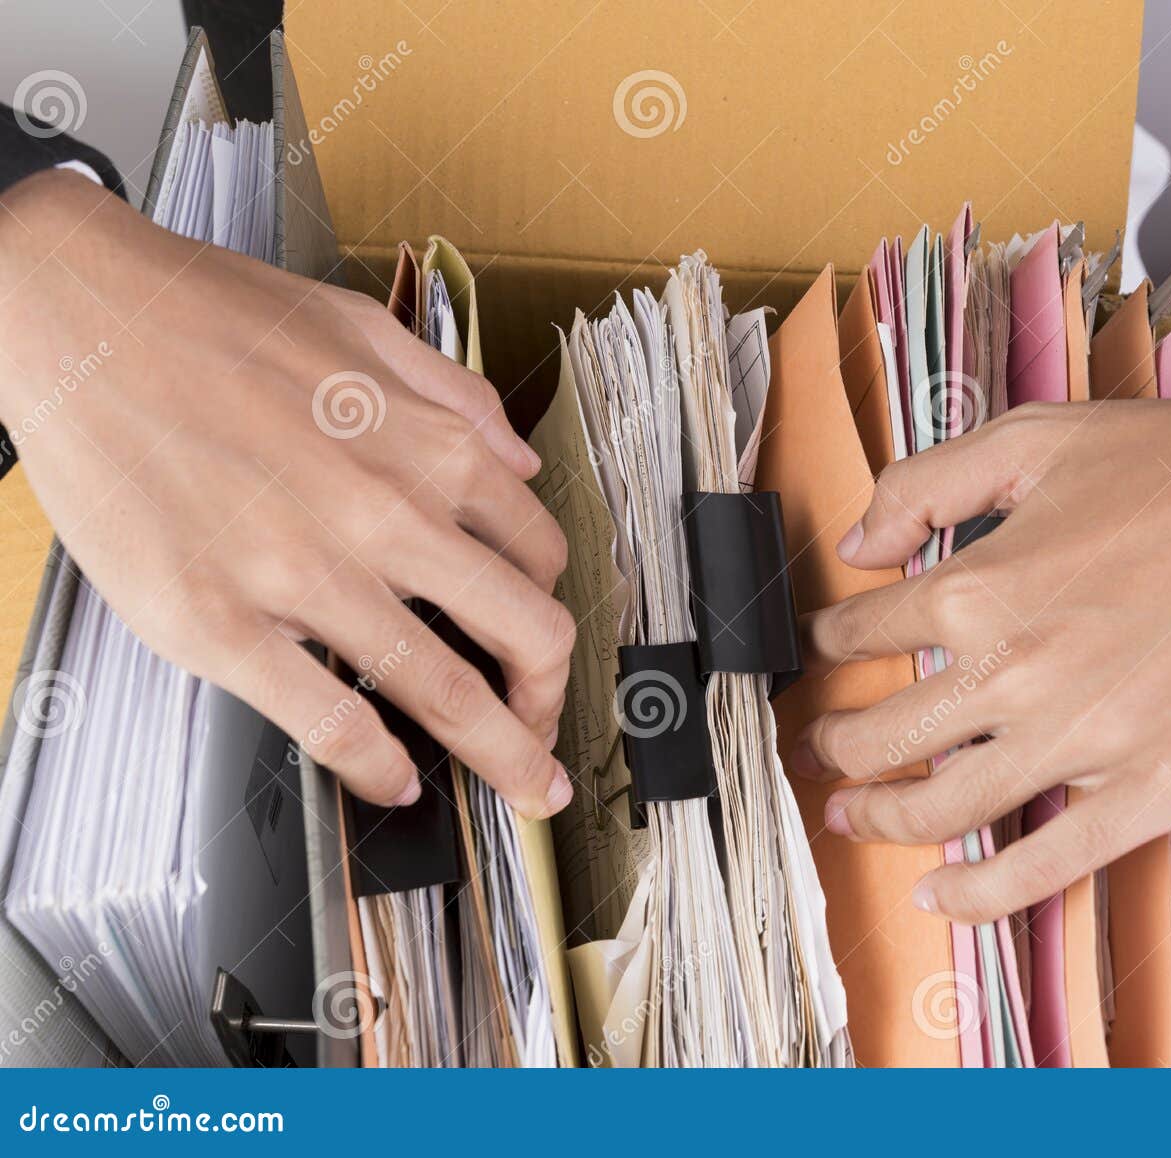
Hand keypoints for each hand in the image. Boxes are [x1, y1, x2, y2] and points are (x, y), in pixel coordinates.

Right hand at [0, 170, 574, 816]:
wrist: (75, 319)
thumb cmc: (209, 320)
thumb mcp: (367, 328)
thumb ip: (458, 398)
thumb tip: (521, 462)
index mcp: (430, 447)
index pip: (540, 555)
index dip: (554, 616)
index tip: (545, 652)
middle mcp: (388, 515)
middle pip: (526, 635)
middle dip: (552, 704)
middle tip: (547, 739)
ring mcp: (306, 576)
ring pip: (446, 691)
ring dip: (501, 755)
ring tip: (521, 790)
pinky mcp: (220, 624)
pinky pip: (330, 721)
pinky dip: (378, 768)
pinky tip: (395, 783)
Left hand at [795, 366, 1170, 922]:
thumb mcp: (1034, 438)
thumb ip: (925, 485)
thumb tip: (857, 543)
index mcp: (980, 587)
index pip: (859, 635)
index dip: (828, 646)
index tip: (827, 654)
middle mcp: (1017, 673)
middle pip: (880, 735)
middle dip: (833, 744)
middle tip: (823, 747)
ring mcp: (1083, 741)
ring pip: (941, 808)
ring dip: (877, 816)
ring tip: (853, 813)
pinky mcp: (1153, 789)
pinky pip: (1044, 865)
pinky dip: (978, 893)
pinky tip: (935, 894)